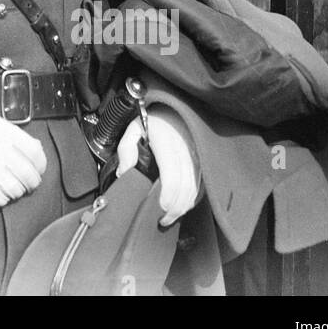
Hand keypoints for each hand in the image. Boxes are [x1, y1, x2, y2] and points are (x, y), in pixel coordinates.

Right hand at [0, 98, 47, 206]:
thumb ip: (10, 130)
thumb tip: (31, 144)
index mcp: (5, 132)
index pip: (36, 154)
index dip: (41, 166)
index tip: (38, 169)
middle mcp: (0, 150)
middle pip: (28, 176)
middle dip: (32, 184)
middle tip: (28, 184)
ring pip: (15, 190)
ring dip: (16, 192)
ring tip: (12, 189)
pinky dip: (1, 199)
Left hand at [117, 105, 200, 226]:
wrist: (175, 108)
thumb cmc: (152, 120)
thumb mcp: (133, 129)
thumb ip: (126, 150)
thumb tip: (124, 174)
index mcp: (168, 144)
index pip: (173, 179)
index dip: (168, 199)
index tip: (159, 210)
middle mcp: (187, 152)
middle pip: (185, 190)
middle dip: (174, 210)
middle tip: (161, 220)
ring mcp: (198, 158)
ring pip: (195, 191)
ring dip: (183, 207)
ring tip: (168, 216)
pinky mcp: (203, 163)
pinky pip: (200, 187)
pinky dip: (191, 199)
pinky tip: (180, 205)